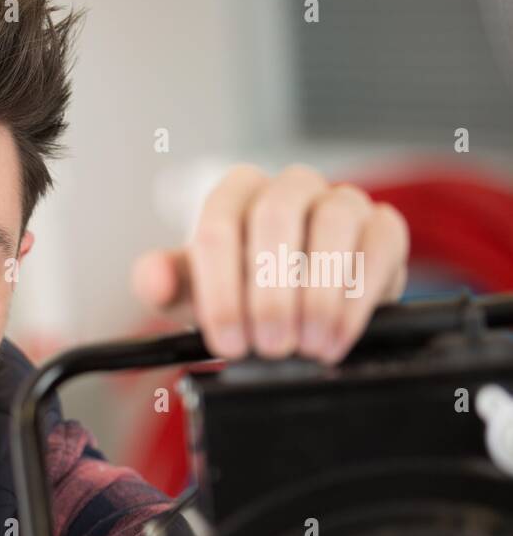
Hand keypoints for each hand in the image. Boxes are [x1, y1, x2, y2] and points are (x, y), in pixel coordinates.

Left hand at [131, 164, 409, 363]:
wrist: (295, 310)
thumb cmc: (238, 293)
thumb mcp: (192, 294)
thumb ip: (163, 283)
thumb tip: (154, 276)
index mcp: (235, 194)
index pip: (219, 225)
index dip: (221, 288)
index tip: (227, 340)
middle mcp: (289, 187)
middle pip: (276, 215)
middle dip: (271, 292)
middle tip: (270, 348)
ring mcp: (340, 200)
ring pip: (334, 222)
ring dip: (319, 294)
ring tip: (306, 346)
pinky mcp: (383, 226)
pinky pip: (379, 244)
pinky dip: (359, 295)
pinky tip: (338, 334)